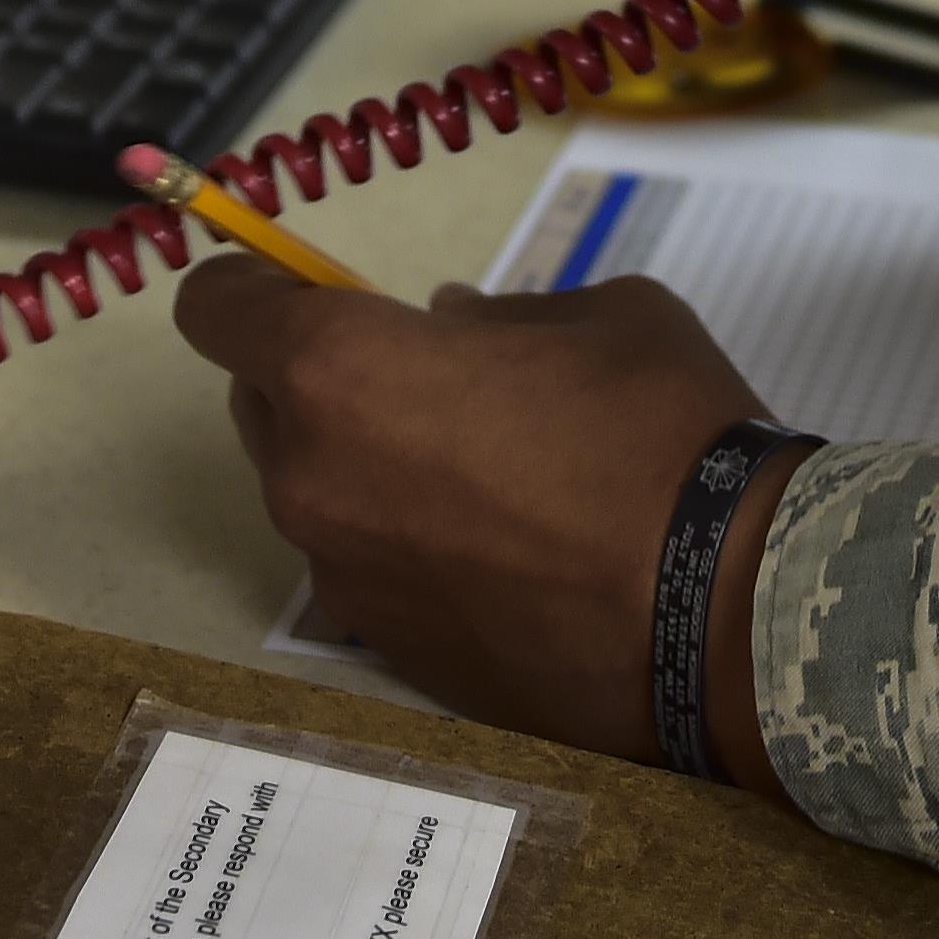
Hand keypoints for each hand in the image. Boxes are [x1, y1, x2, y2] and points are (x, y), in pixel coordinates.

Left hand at [171, 261, 811, 787]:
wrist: (723, 612)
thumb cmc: (660, 431)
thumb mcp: (602, 315)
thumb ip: (501, 316)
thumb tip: (454, 327)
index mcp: (339, 369)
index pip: (216, 308)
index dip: (251, 286)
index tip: (309, 290)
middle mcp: (310, 476)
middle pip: (257, 403)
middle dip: (315, 378)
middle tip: (421, 380)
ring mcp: (341, 578)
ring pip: (312, 493)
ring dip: (363, 467)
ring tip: (480, 478)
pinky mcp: (386, 652)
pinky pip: (365, 570)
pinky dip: (405, 548)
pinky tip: (502, 555)